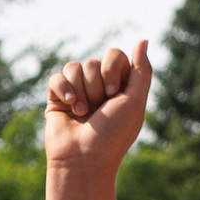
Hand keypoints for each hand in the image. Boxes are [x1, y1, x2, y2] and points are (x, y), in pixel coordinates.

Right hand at [42, 42, 149, 181]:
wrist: (84, 160)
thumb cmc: (113, 135)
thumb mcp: (135, 101)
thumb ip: (142, 70)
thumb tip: (143, 39)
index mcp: (120, 87)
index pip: (115, 55)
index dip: (112, 70)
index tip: (112, 94)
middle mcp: (98, 88)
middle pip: (94, 62)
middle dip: (95, 85)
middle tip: (97, 108)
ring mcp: (77, 92)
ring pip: (74, 68)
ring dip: (80, 91)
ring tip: (82, 113)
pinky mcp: (56, 99)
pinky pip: (56, 77)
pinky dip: (62, 89)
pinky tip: (68, 106)